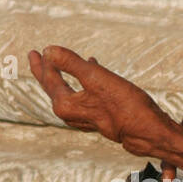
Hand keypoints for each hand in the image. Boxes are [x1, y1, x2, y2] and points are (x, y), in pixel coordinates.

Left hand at [28, 46, 169, 155]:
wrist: (147, 131)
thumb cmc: (124, 105)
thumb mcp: (96, 78)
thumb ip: (71, 63)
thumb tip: (48, 51)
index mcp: (65, 105)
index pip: (49, 80)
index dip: (42, 63)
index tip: (35, 50)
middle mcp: (71, 115)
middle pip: (53, 88)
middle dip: (45, 71)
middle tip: (35, 55)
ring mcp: (85, 118)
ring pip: (67, 92)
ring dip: (63, 75)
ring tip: (59, 61)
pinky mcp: (99, 118)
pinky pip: (82, 95)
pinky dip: (82, 80)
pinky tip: (92, 67)